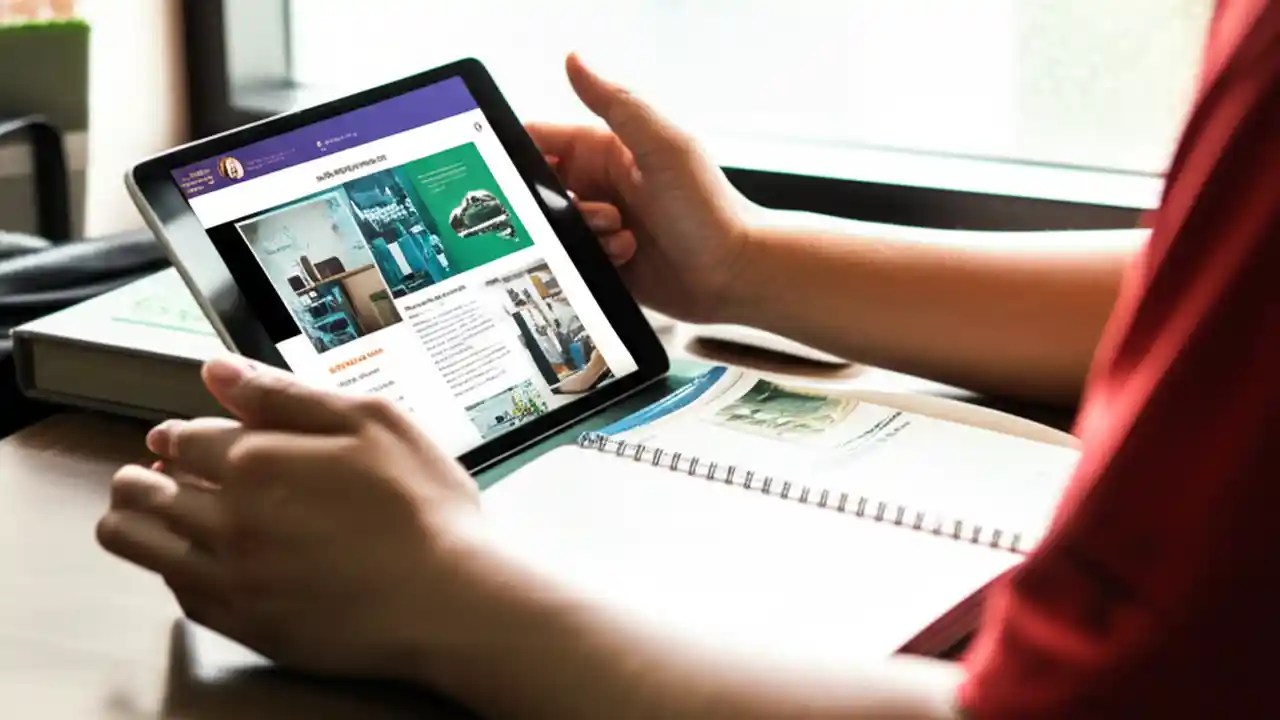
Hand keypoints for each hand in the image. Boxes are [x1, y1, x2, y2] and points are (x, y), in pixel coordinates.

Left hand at [96, 355, 487, 679]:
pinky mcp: (246, 626)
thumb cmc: (425, 508)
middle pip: (142, 490)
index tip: (185, 439)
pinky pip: (178, 594)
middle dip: (142, 475)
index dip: (181, 433)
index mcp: (256, 460)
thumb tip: (220, 370)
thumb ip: (286, 395)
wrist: (454, 599)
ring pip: (138, 544)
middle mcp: (229, 519)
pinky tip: (203, 562)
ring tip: (156, 514)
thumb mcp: (372, 421)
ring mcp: (233, 578)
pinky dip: (177, 570)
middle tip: (156, 474)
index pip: (183, 437)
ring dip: (135, 520)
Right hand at [529, 53, 754, 322]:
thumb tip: (575, 60)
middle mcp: (602, 184)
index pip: (542, 140)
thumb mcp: (661, 146)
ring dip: (583, 232)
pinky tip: (628, 254)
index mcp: (606, 149)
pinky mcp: (606, 261)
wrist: (734, 273)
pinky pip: (574, 260)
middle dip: (554, 203)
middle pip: (542, 189)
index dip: (521, 152)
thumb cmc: (708, 208)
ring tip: (620, 232)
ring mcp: (603, 224)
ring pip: (555, 228)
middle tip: (593, 209)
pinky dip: (595, 258)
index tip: (517, 171)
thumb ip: (615, 102)